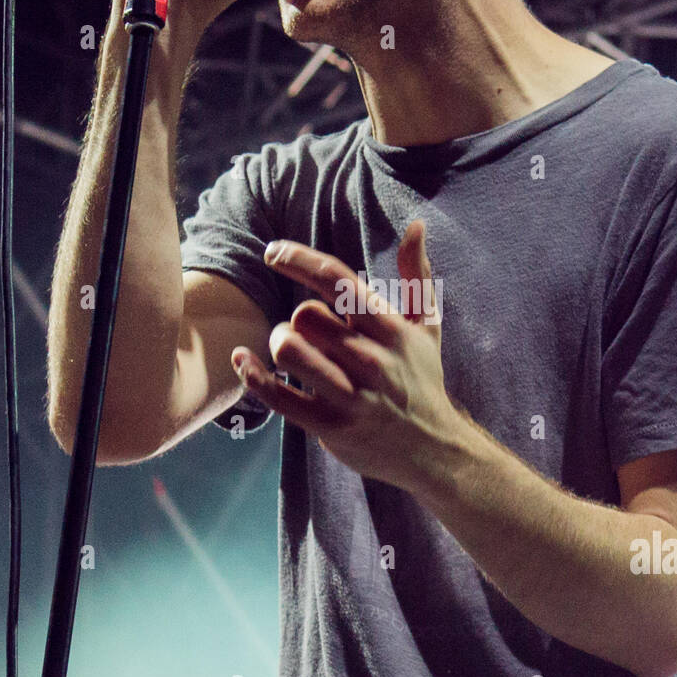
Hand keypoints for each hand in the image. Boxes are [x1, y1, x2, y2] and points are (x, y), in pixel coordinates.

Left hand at [231, 221, 461, 488]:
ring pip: (289, 350)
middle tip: (304, 331)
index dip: (299, 260)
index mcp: (391, 329)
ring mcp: (351, 396)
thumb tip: (416, 225)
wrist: (434, 451)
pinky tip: (242, 360)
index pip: (338, 281)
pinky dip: (252, 375)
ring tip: (289, 350)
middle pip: (305, 315)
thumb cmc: (422, 381)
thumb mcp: (426, 327)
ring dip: (278, 344)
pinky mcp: (331, 426)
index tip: (273, 252)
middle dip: (295, 318)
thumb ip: (417, 275)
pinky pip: (278, 395)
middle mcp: (372, 360)